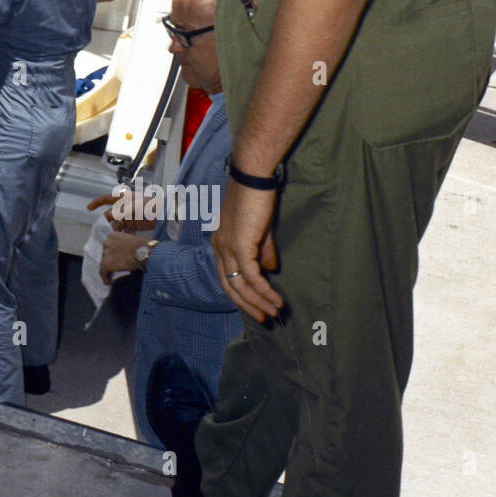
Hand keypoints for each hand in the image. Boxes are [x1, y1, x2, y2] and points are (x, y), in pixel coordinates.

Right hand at [86, 188, 156, 233]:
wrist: (166, 214)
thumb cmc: (150, 205)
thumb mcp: (135, 207)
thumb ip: (121, 211)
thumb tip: (109, 216)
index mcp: (123, 198)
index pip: (106, 199)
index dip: (97, 202)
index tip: (88, 208)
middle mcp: (124, 207)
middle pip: (110, 215)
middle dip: (106, 223)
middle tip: (104, 231)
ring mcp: (129, 216)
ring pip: (116, 224)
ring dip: (115, 231)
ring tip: (114, 238)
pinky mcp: (135, 225)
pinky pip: (125, 231)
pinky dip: (124, 235)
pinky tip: (125, 240)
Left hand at [98, 230, 145, 280]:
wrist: (145, 252)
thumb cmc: (144, 248)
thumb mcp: (132, 243)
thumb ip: (125, 247)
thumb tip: (126, 258)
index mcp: (113, 235)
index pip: (109, 246)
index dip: (112, 254)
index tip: (114, 260)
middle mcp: (107, 242)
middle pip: (106, 254)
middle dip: (110, 261)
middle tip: (113, 269)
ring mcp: (106, 253)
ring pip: (104, 263)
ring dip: (108, 269)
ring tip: (110, 276)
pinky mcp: (107, 263)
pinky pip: (103, 272)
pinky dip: (105, 277)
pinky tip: (107, 282)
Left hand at [211, 180, 284, 321]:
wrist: (253, 178)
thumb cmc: (256, 198)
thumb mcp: (260, 229)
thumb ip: (263, 250)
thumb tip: (270, 271)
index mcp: (220, 243)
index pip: (226, 276)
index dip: (242, 294)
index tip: (258, 306)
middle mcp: (219, 247)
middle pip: (229, 286)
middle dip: (248, 305)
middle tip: (264, 317)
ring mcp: (227, 247)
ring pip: (240, 285)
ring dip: (258, 301)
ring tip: (274, 311)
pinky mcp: (239, 246)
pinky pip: (251, 276)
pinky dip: (264, 290)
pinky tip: (276, 299)